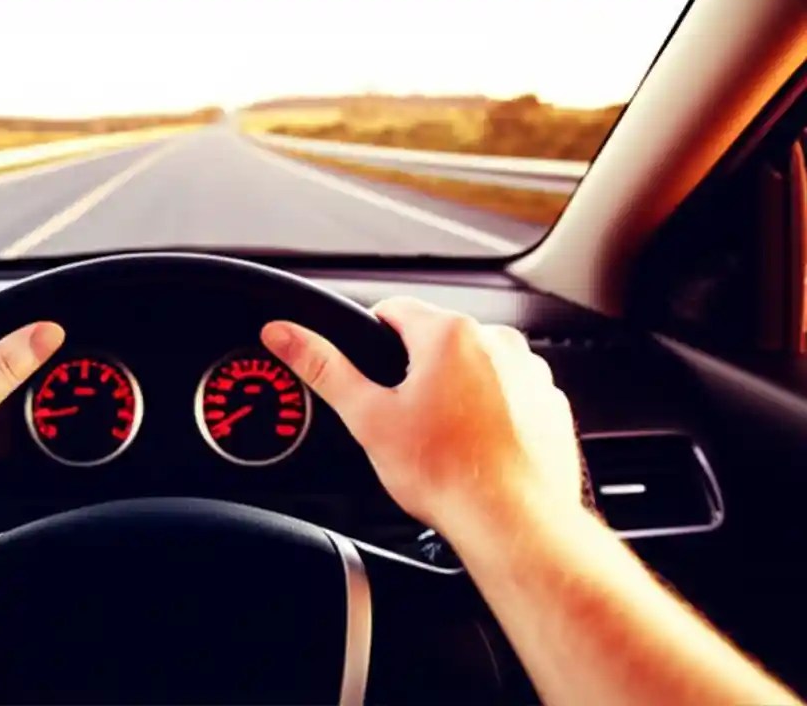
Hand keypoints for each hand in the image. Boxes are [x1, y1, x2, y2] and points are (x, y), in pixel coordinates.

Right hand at [261, 297, 581, 535]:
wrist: (512, 523)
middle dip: (414, 373)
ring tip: (440, 439)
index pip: (393, 310)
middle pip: (435, 341)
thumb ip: (322, 368)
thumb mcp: (367, 418)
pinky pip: (509, 395)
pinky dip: (491, 414)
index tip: (369, 377)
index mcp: (449, 334)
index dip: (370, 342)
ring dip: (455, 391)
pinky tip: (474, 449)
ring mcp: (531, 373)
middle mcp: (498, 342)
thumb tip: (283, 334)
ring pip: (474, 368)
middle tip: (401, 420)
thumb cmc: (447, 475)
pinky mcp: (550, 404)